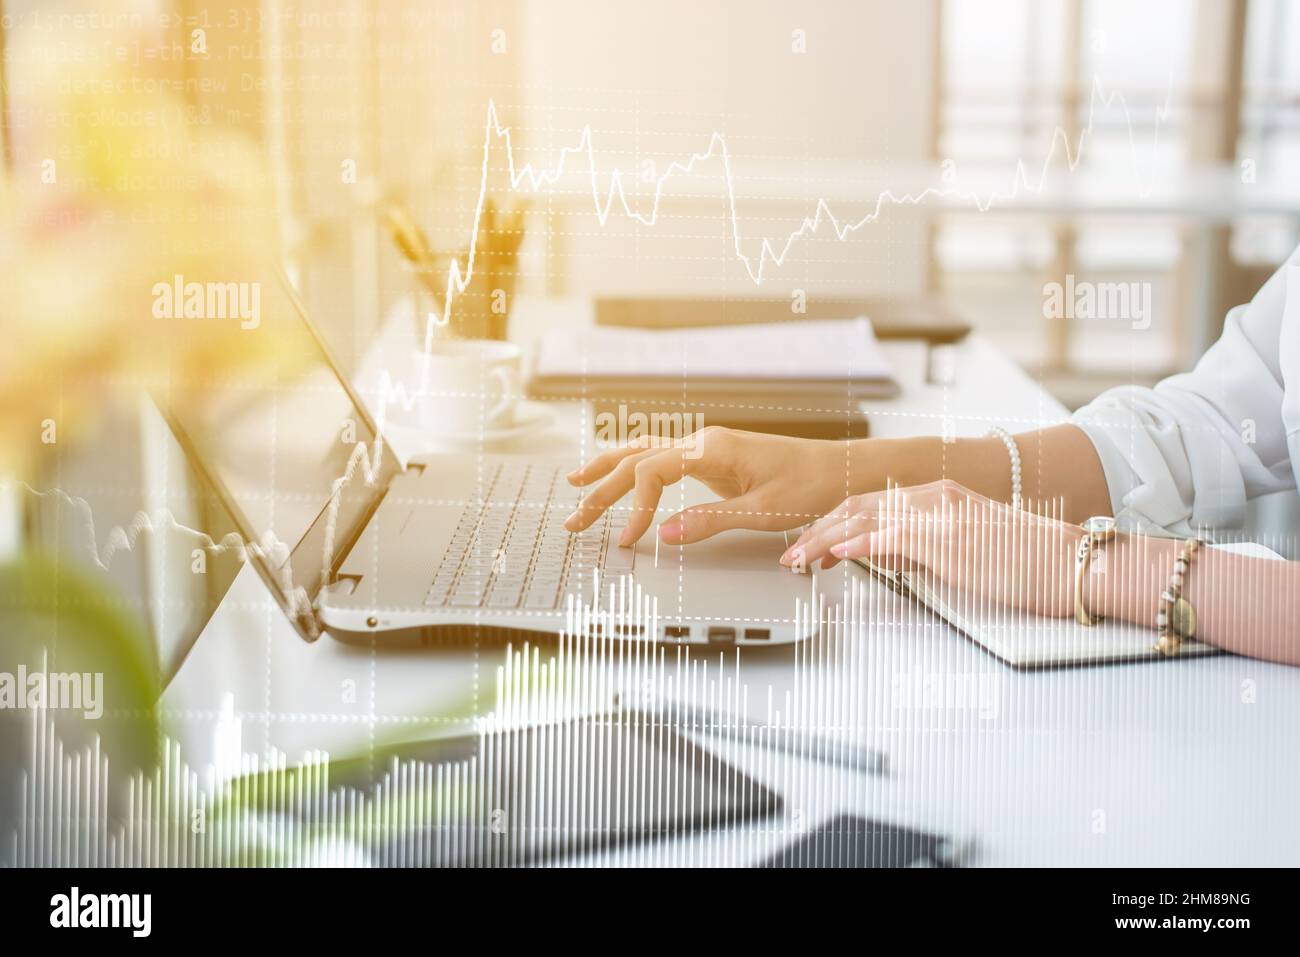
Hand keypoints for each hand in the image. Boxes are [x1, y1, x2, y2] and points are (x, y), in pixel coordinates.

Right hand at [564, 427, 859, 545]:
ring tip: (575, 483)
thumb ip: (709, 521)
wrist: (840, 469)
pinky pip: (660, 458)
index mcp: (710, 448)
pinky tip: (618, 473)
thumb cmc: (810, 485)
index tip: (628, 541)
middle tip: (573, 521)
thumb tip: (664, 535)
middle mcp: (702, 442)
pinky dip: (633, 467)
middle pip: (636, 460)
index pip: (651, 472)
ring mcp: (705, 448)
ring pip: (643, 453)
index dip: (634, 508)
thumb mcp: (762, 511)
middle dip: (601, 490)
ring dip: (608, 471)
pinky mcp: (711, 459)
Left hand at [784, 480, 1084, 617]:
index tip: (811, 544)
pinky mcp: (946, 538)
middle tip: (791, 554)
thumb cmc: (1027, 563)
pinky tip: (835, 555)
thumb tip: (889, 558)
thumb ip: (923, 548)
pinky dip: (856, 545)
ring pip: (864, 522)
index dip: (834, 524)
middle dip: (818, 531)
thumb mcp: (963, 550)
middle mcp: (933, 498)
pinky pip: (889, 538)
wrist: (1070, 564)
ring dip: (824, 541)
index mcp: (937, 497)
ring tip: (798, 558)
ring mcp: (938, 515)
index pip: (871, 506)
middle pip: (858, 509)